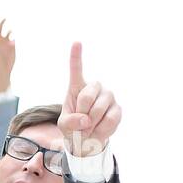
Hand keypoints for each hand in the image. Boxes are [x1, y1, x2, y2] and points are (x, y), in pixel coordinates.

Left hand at [58, 43, 120, 157]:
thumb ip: (70, 122)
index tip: (76, 42)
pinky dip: (100, 130)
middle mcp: (95, 87)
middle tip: (80, 123)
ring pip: (98, 110)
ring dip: (90, 124)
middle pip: (86, 97)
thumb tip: (85, 120)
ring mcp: (108, 97)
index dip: (76, 56)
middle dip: (80, 114)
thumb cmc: (74, 127)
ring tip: (88, 128)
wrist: (89, 140)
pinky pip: (109, 120)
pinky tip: (98, 130)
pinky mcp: (118, 109)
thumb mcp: (65, 125)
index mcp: (78, 87)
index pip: (76, 69)